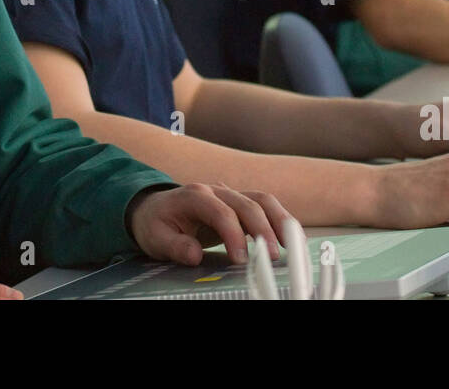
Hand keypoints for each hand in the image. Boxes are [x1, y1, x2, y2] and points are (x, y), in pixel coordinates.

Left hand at [127, 183, 292, 265]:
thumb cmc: (157, 223)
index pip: (221, 212)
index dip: (235, 235)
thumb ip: (174, 246)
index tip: (242, 259)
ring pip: (262, 200)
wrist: (155, 208)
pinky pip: (264, 207)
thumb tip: (194, 254)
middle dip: (263, 230)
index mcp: (194, 196)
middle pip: (248, 203)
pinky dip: (279, 220)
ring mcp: (229, 194)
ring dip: (279, 221)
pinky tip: (290, 237)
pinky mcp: (239, 203)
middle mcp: (215, 190)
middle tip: (272, 258)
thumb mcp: (155, 238)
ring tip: (293, 245)